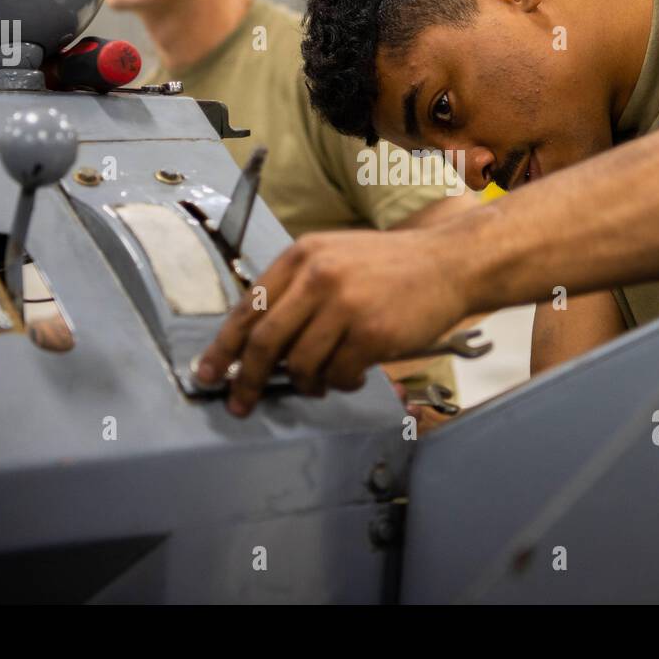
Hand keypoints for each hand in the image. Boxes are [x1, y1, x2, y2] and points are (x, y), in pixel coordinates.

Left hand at [196, 227, 472, 415]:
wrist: (450, 263)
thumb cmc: (390, 267)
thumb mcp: (335, 259)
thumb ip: (297, 290)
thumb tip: (257, 345)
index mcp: (302, 256)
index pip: (248, 307)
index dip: (222, 346)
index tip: (209, 373)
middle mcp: (319, 277)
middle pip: (264, 342)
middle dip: (246, 380)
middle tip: (239, 403)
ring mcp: (346, 305)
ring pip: (300, 365)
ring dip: (305, 383)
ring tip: (321, 380)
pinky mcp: (372, 333)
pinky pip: (338, 376)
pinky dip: (340, 383)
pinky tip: (353, 373)